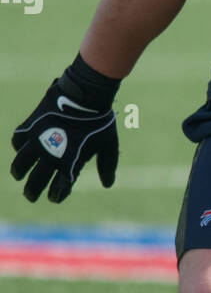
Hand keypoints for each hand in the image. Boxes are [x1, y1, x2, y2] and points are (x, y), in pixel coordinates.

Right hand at [11, 71, 118, 202]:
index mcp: (71, 163)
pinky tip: (22, 149)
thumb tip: (108, 184)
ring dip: (19, 171)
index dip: (57, 195)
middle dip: (32, 191)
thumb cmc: (100, 121)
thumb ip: (107, 166)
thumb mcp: (109, 145)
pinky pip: (18, 140)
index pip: (60, 188)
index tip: (55, 198)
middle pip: (36, 181)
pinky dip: (18, 146)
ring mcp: (38, 140)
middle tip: (31, 196)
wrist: (85, 95)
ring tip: (19, 175)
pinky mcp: (31, 125)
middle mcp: (51, 155)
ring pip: (21, 163)